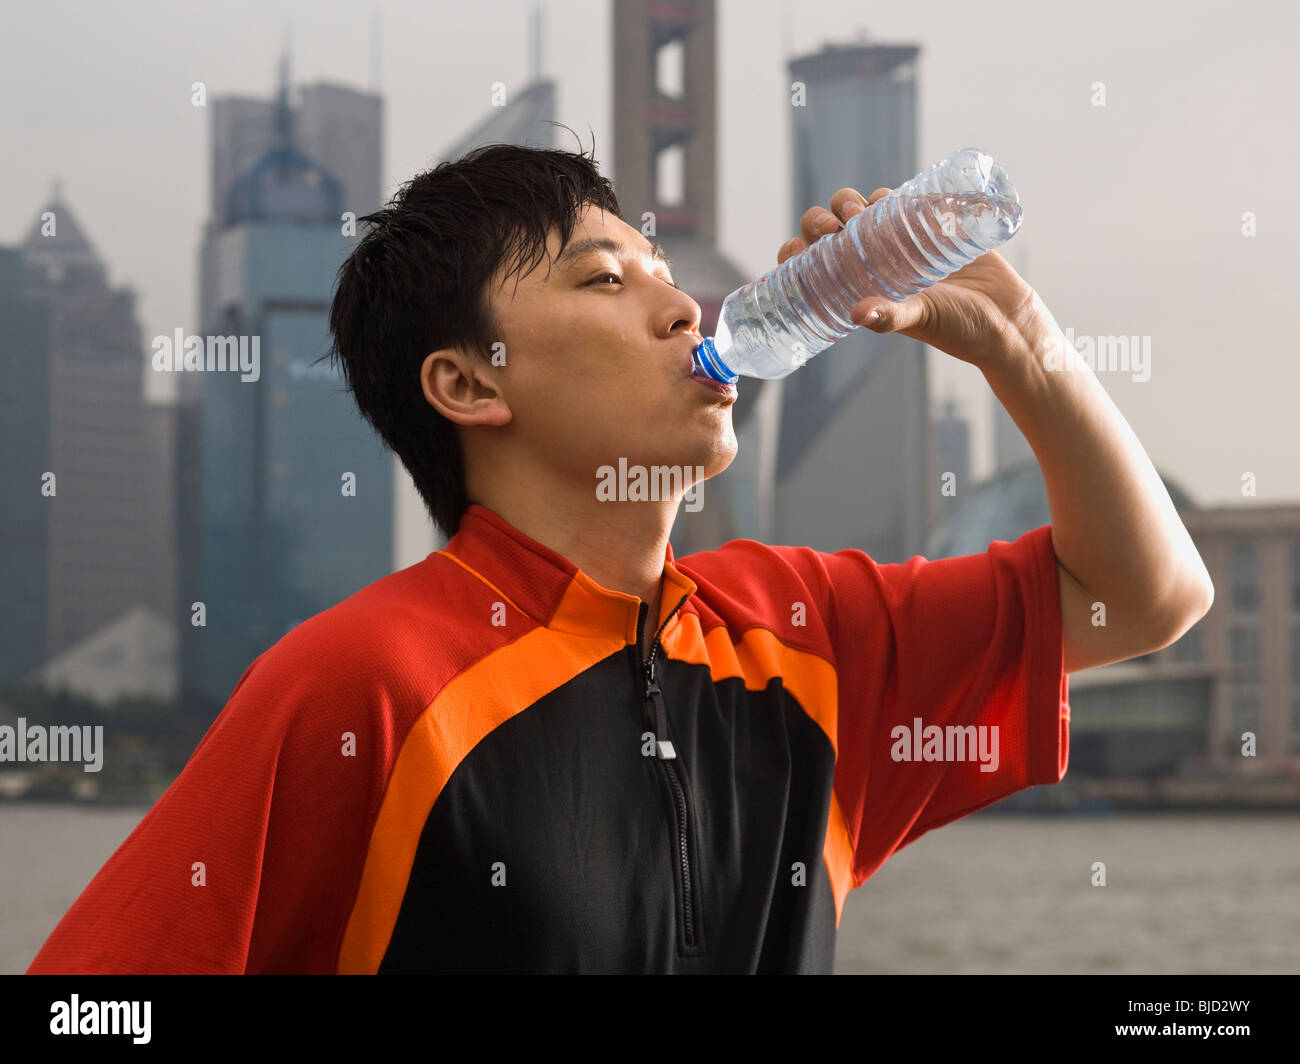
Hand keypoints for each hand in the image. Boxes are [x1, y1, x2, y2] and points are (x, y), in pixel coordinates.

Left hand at [779, 186, 1048, 369]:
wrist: (1007, 318)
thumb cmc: (958, 329)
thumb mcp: (921, 320)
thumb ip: (891, 317)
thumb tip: (857, 314)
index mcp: (860, 287)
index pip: (814, 265)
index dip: (798, 251)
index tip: (798, 249)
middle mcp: (874, 263)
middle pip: (831, 230)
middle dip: (821, 220)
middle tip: (831, 227)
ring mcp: (901, 241)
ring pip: (861, 210)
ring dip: (851, 202)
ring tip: (861, 211)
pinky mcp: (932, 224)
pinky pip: (905, 199)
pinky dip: (896, 193)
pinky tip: (895, 196)